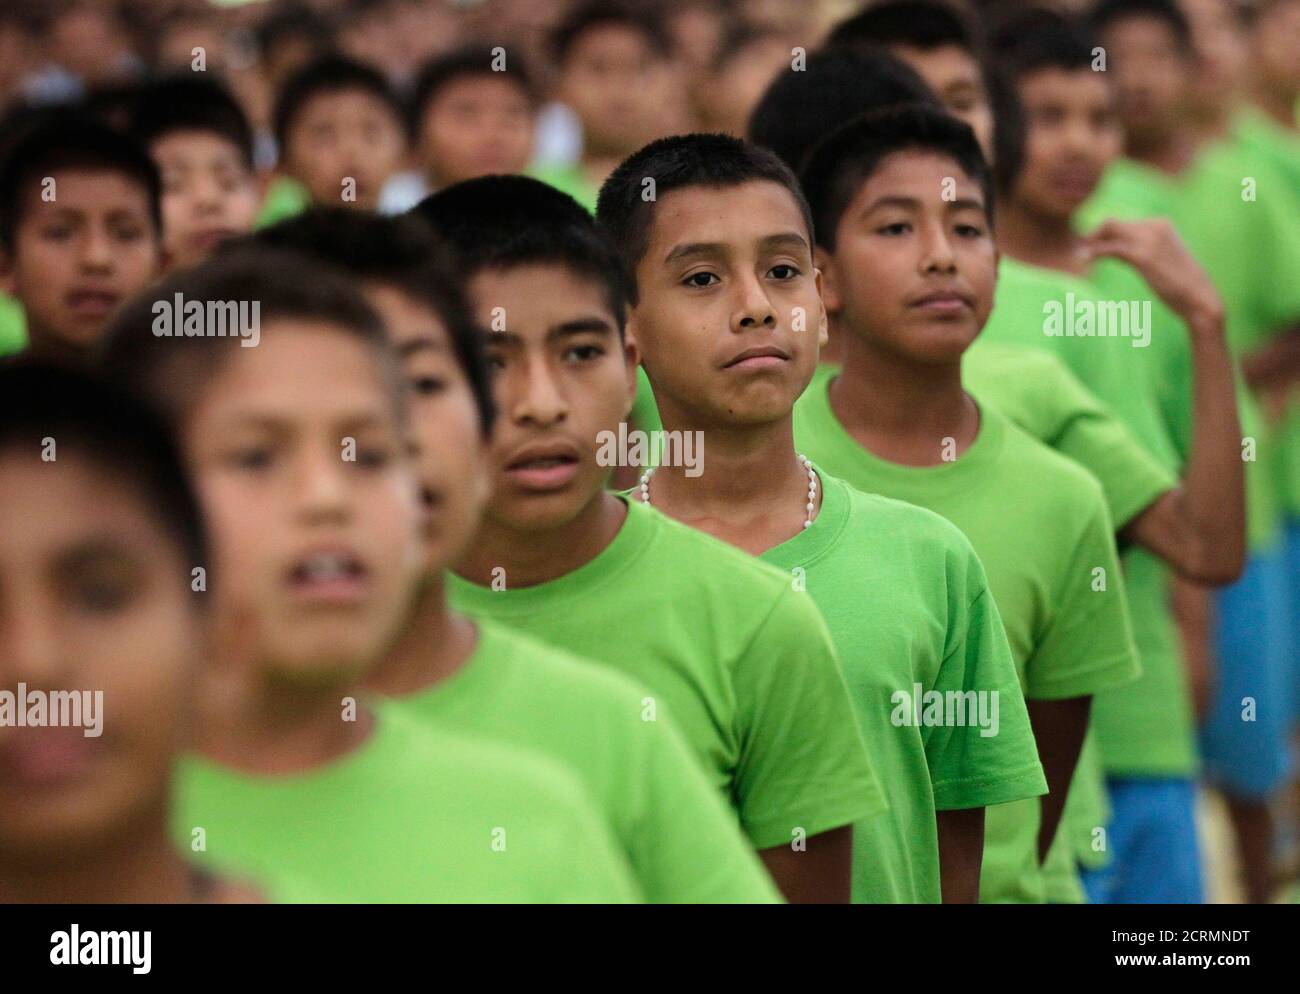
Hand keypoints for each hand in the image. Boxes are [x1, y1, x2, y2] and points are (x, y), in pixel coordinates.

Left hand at [1082, 218, 1224, 338]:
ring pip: (1109, 231)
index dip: (1103, 232)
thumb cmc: (1182, 284)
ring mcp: (1149, 239)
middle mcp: (1156, 226)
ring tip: (1078, 255)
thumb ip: (1147, 250)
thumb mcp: (1164, 260)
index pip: (1123, 222)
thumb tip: (1124, 254)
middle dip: (1093, 235)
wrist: (1200, 298)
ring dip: (1091, 242)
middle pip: (1112, 223)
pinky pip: (1111, 248)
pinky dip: (1094, 252)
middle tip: (1079, 250)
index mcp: (1161, 224)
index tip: (1089, 244)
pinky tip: (1084, 259)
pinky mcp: (1143, 256)